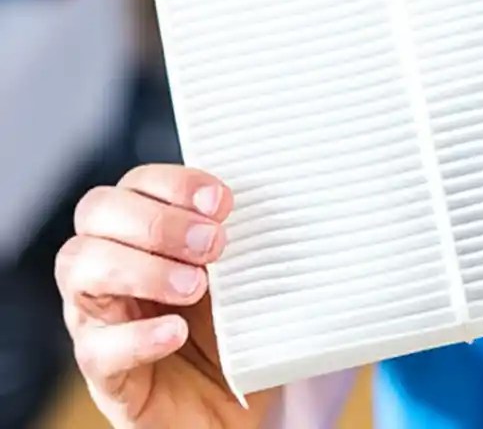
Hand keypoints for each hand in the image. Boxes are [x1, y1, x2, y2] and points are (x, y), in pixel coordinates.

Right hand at [55, 165, 269, 427]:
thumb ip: (250, 240)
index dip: (173, 183)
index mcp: (141, 234)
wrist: (233, 409)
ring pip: (80, 269)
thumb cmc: (234, 331)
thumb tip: (293, 198)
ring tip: (198, 287)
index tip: (222, 201)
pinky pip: (97, 348)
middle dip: (157, 222)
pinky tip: (176, 331)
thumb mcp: (245, 278)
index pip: (133, 185)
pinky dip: (137, 336)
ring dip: (142, 269)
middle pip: (95, 213)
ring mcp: (98, 318)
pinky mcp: (105, 373)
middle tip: (214, 245)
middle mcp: (108, 267)